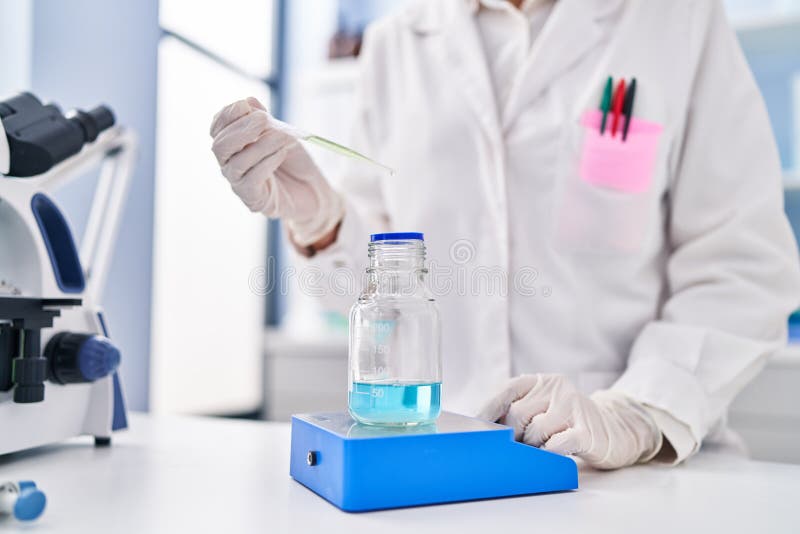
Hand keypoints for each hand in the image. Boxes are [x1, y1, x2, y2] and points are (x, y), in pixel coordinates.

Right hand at [209, 97, 343, 246]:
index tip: (245, 105)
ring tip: (282, 136)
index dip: (227, 115)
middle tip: (263, 120)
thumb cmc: (294, 162)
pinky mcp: (253, 199)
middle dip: (240, 130)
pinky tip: (282, 153)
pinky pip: (251, 179)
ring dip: (260, 145)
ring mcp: (239, 183)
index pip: (218, 129)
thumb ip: (266, 121)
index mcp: (233, 146)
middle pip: (219, 147)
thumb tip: (249, 101)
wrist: (314, 192)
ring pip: (237, 163)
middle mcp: (230, 165)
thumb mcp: (282, 135)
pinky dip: (267, 162)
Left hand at [477, 374, 661, 469]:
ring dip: (532, 448)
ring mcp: (574, 407)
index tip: (476, 428)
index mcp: (542, 381)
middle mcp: (557, 388)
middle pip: (517, 414)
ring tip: (541, 450)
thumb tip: (483, 429)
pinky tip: (553, 455)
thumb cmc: (569, 424)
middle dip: (512, 436)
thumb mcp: (544, 407)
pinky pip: (557, 445)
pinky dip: (548, 454)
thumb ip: (519, 410)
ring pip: (535, 431)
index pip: (507, 389)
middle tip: (517, 448)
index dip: (488, 409)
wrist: (616, 431)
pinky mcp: (587, 430)